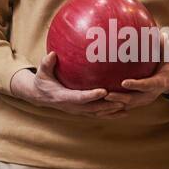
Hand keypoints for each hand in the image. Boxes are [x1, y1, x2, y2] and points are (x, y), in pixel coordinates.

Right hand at [9, 52, 124, 116]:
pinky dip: (111, 114)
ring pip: (97, 113)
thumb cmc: (43, 81)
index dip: (91, 96)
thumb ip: (47, 64)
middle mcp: (72, 107)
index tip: (103, 91)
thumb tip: (52, 54)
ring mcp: (78, 111)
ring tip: (127, 106)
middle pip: (93, 108)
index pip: (79, 98)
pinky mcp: (83, 111)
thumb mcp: (42, 72)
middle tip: (122, 100)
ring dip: (112, 111)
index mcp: (63, 97)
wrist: (41, 97)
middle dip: (108, 106)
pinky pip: (98, 114)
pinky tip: (125, 112)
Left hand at [108, 32, 168, 109]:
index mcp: (160, 82)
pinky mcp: (138, 103)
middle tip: (107, 94)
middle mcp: (151, 94)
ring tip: (100, 98)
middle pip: (135, 99)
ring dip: (115, 103)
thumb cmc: (167, 63)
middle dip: (121, 98)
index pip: (147, 85)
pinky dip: (114, 106)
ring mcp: (144, 101)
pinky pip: (125, 106)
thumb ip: (162, 44)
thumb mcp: (168, 54)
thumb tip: (157, 29)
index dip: (136, 85)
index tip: (123, 82)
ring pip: (128, 105)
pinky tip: (101, 100)